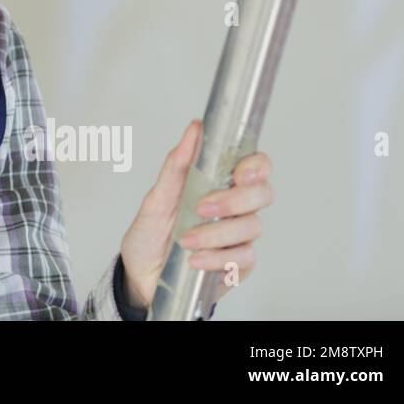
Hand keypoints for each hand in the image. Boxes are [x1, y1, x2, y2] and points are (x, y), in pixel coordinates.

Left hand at [119, 118, 273, 311]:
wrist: (140, 274)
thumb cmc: (150, 233)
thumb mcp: (156, 197)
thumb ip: (177, 164)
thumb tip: (194, 128)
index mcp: (219, 184)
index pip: (256, 166)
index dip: (256, 166)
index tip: (239, 173)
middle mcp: (235, 208)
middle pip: (262, 194)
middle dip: (234, 200)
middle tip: (201, 208)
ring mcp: (239, 236)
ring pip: (252, 226)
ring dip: (217, 233)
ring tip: (186, 240)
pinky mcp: (238, 264)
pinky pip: (244, 258)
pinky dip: (218, 258)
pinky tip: (196, 260)